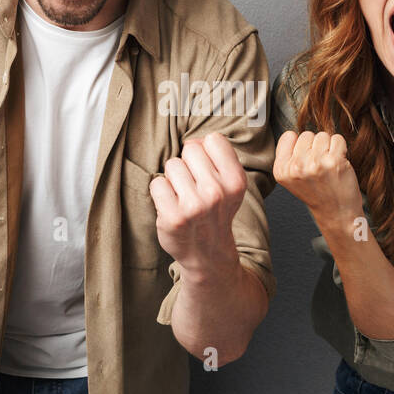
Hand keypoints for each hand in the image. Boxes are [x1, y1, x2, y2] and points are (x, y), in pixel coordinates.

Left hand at [149, 132, 247, 274]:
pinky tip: (171, 206)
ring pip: (172, 165)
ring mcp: (194, 206)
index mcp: (236, 181)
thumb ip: (218, 158)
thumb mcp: (230, 185)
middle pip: (190, 149)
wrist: (207, 253)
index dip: (206, 152)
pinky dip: (160, 193)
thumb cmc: (215, 212)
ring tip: (183, 198)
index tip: (207, 170)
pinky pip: (157, 183)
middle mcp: (217, 192)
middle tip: (194, 187)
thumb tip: (193, 141)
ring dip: (174, 179)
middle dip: (189, 164)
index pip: (213, 140)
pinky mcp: (172, 217)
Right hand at [273, 131, 364, 229]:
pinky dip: (341, 148)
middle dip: (314, 146)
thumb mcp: (291, 178)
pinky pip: (337, 139)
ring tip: (328, 165)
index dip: (299, 145)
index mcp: (281, 170)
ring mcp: (315, 163)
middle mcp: (296, 167)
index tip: (305, 158)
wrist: (336, 213)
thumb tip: (294, 134)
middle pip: (306, 134)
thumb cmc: (317, 194)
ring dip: (328, 147)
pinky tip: (338, 163)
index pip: (288, 136)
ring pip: (322, 135)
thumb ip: (288, 156)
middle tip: (319, 165)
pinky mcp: (334, 161)